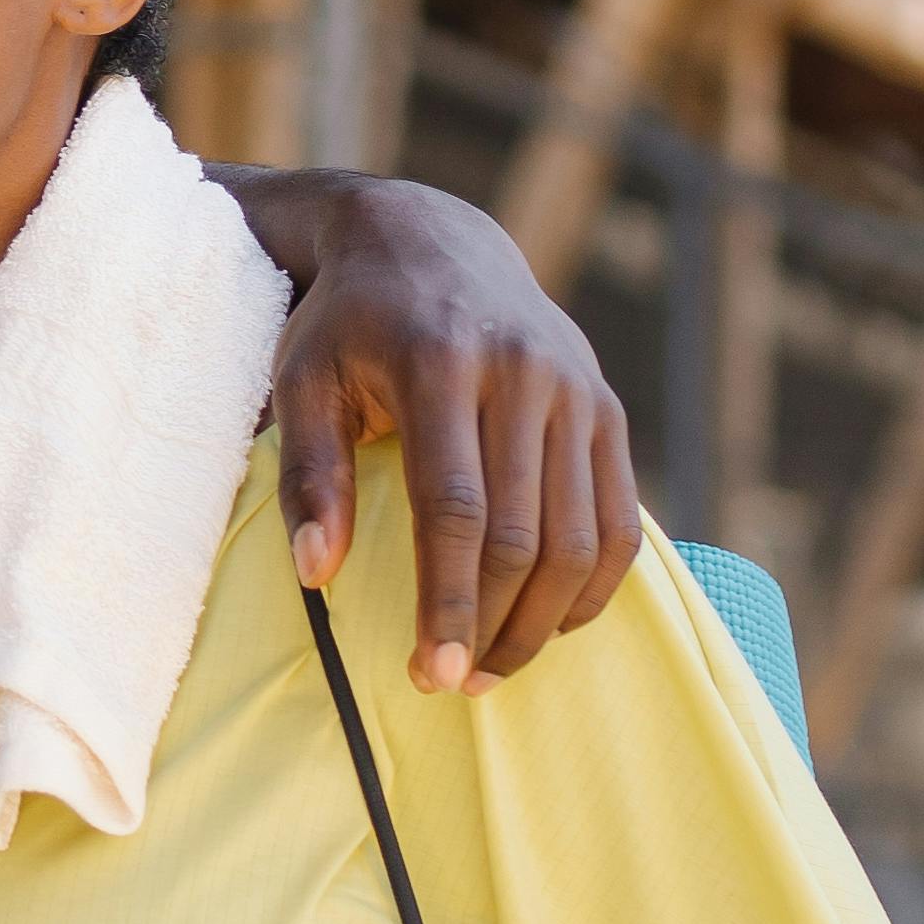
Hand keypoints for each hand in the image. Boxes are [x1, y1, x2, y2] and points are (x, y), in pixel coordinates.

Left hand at [235, 169, 637, 688]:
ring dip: (543, 620)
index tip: (427, 672)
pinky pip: (620, 518)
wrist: (431, 240)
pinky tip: (550, 622)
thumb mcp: (303, 377)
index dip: (447, 601)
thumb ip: (309, 473)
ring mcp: (577, 388)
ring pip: (581, 536)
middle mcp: (525, 372)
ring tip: (494, 667)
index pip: (456, 509)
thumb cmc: (350, 323)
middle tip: (454, 683)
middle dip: (492, 625)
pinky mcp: (607, 408)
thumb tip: (317, 572)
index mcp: (441, 362)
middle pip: (524, 534)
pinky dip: (593, 584)